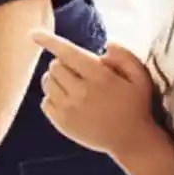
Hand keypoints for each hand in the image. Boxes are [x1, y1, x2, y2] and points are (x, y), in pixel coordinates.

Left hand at [31, 30, 158, 156]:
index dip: (49, 41)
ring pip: (47, 82)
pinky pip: (45, 101)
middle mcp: (81, 92)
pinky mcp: (62, 123)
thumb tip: (106, 44)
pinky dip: (53, 97)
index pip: (68, 53)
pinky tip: (70, 101)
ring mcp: (69, 109)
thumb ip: (124, 56)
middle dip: (64, 63)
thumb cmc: (136, 105)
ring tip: (74, 85)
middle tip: (79, 72)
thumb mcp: (140, 77)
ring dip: (56, 79)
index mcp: (99, 77)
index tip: (33, 33)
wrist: (131, 141)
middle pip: (55, 66)